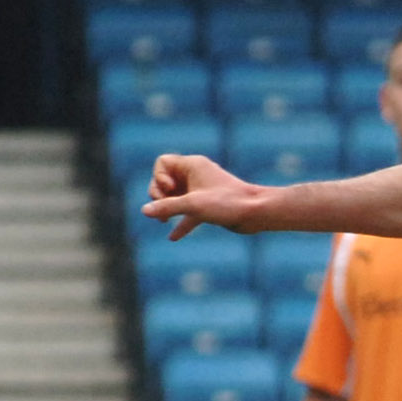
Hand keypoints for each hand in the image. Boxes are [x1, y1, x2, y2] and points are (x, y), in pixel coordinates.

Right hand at [144, 154, 263, 238]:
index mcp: (192, 165)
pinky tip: (173, 237)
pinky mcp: (209, 206)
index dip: (159, 177)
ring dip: (167, 208)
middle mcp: (196, 175)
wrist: (257, 213)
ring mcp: (202, 191)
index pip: (162, 163)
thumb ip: (167, 207)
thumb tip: (144, 210)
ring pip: (176, 197)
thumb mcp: (193, 205)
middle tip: (164, 209)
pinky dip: (181, 223)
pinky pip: (189, 213)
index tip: (169, 190)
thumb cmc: (228, 203)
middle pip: (165, 180)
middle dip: (159, 195)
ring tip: (163, 221)